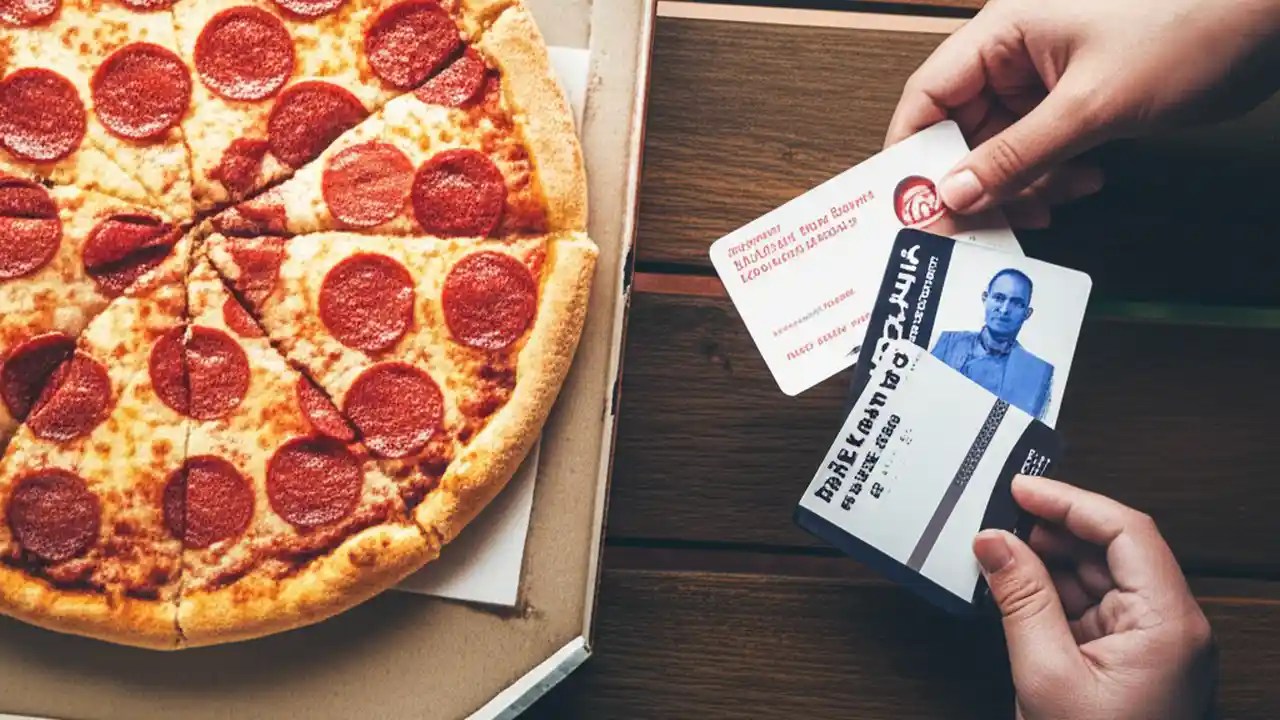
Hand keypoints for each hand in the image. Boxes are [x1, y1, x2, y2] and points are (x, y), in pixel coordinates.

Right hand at [887, 0, 1279, 227]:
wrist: (1270, 19)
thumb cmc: (1192, 28)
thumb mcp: (1093, 105)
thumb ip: (1016, 156)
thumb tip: (954, 194)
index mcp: (1004, 32)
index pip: (928, 95)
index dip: (910, 151)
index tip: (907, 204)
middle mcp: (1017, 53)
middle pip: (961, 129)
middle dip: (973, 181)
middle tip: (981, 227)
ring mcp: (1047, 77)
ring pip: (1001, 147)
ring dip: (1021, 186)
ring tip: (1054, 203)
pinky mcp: (1078, 99)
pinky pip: (1041, 149)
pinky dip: (1053, 176)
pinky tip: (1084, 182)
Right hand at [973, 475, 1215, 719]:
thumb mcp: (1045, 676)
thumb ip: (1020, 600)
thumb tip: (995, 542)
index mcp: (1169, 624)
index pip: (1126, 532)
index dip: (1070, 502)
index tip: (1022, 488)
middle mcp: (1170, 629)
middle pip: (1114, 550)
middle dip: (1054, 530)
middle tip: (999, 518)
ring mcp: (1151, 647)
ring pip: (1099, 578)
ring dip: (1048, 563)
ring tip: (999, 555)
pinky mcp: (1128, 663)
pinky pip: (1090, 610)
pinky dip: (1051, 596)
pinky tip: (1015, 591)